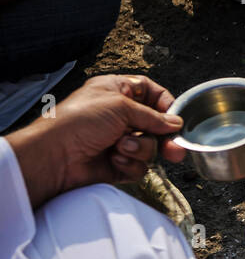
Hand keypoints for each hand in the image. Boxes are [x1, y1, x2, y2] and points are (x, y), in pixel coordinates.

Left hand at [7, 75, 184, 210]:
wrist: (55, 155)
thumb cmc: (79, 121)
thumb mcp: (120, 106)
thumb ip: (153, 116)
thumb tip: (175, 124)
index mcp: (118, 92)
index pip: (152, 93)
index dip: (166, 105)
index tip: (176, 118)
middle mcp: (120, 116)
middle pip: (157, 125)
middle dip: (164, 137)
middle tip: (173, 149)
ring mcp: (119, 140)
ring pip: (150, 147)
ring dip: (140, 149)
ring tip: (120, 147)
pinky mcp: (118, 163)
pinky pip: (139, 166)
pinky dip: (129, 163)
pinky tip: (113, 159)